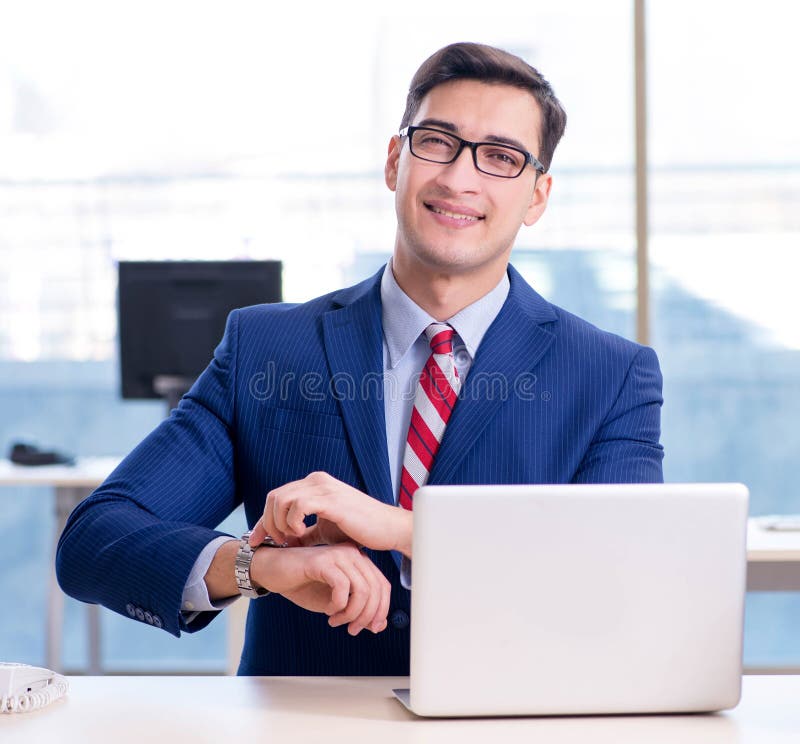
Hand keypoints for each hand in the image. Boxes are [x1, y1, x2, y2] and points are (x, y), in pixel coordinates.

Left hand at [249, 471, 411, 556]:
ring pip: (281, 499)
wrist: (386, 529)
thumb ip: (306, 533)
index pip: (277, 497)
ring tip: (289, 540)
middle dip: (267, 523)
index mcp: (314, 484)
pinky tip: (301, 534)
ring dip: (279, 523)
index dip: (262, 521)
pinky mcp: (330, 499)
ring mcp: (323, 487)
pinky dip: (292, 522)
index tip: (256, 542)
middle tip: (277, 543)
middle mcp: (316, 480)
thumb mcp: (326, 531)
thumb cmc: (359, 530)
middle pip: (274, 497)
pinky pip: (297, 506)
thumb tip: (287, 542)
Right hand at [251, 542, 389, 634]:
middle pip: (376, 588)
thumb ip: (357, 611)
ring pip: (362, 590)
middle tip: (352, 630)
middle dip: (367, 616)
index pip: (383, 585)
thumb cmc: (302, 585)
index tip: (370, 628)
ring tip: (336, 621)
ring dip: (352, 614)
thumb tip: (379, 625)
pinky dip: (338, 605)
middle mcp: (352, 553)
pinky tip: (327, 611)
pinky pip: (342, 587)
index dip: (381, 610)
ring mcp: (338, 555)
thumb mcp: (334, 603)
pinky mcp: (323, 561)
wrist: (272, 571)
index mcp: (358, 560)